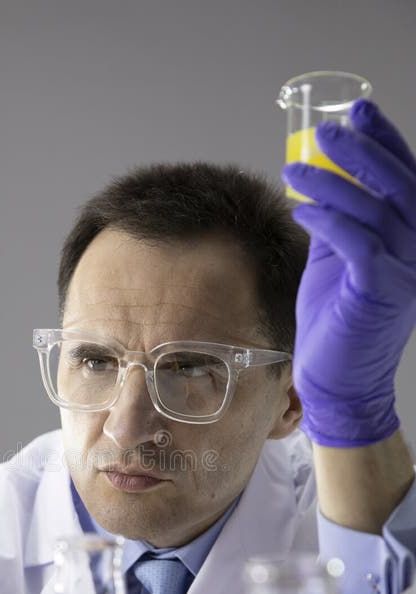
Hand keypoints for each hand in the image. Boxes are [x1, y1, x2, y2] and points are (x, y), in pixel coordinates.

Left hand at [282, 99, 415, 446]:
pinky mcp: (380, 291)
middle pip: (397, 184)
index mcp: (414, 237)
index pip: (407, 176)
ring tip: (294, 171)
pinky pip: (357, 243)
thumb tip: (320, 182)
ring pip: (373, 210)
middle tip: (325, 130)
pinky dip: (328, 221)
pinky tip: (301, 209)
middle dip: (361, 150)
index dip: (385, 138)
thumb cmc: (338, 321)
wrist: (339, 380)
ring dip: (331, 183)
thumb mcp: (338, 260)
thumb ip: (339, 222)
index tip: (359, 109)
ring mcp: (406, 271)